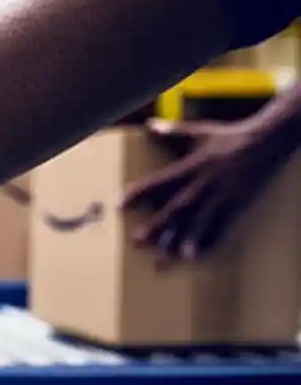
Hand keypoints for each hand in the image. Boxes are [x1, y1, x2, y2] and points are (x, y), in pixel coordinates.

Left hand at [122, 117, 292, 258]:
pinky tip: (198, 256)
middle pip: (176, 208)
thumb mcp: (200, 131)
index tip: (118, 205)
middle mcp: (202, 185)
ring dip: (182, 240)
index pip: (158, 182)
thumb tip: (149, 126)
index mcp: (190, 167)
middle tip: (137, 242)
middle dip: (156, 225)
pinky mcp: (235, 205)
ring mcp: (220, 197)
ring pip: (197, 222)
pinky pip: (220, 226)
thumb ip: (173, 132)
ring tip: (169, 259)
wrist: (267, 142)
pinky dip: (209, 241)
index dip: (137, 193)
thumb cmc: (230, 136)